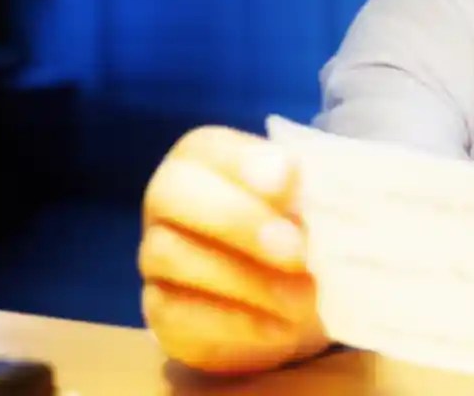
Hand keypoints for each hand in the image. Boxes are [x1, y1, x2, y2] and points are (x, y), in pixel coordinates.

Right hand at [139, 127, 329, 373]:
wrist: (284, 297)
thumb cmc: (297, 229)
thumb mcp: (310, 203)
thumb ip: (308, 192)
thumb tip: (318, 194)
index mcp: (202, 159)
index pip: (205, 146)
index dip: (242, 161)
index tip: (289, 179)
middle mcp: (168, 201)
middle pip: (173, 193)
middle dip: (238, 219)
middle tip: (296, 249)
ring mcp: (155, 255)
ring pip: (172, 255)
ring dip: (245, 279)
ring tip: (303, 297)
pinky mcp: (160, 309)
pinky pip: (178, 313)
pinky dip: (234, 322)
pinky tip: (279, 326)